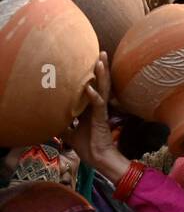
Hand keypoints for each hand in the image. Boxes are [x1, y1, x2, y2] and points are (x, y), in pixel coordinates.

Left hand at [67, 53, 129, 183]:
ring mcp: (100, 112)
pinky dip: (94, 96)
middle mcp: (97, 108)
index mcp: (91, 110)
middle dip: (101, 69)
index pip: (92, 89)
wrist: (99, 159)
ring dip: (102, 75)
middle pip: (101, 84)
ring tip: (101, 61)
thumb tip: (51, 123)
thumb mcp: (71, 135)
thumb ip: (64, 126)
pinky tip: (90, 88)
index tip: (91, 61)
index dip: (92, 76)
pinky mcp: (101, 119)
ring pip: (103, 90)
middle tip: (102, 53)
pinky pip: (98, 105)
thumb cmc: (88, 148)